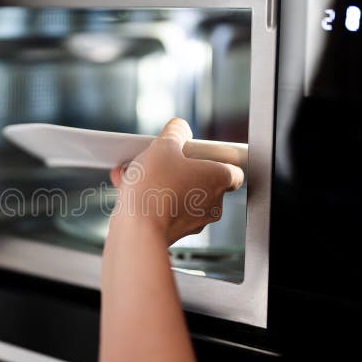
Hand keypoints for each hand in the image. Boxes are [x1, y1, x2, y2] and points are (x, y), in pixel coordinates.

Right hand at [109, 118, 243, 245]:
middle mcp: (213, 204)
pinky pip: (166, 211)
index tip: (199, 154)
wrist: (137, 229)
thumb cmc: (155, 189)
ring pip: (180, 196)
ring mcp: (195, 222)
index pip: (232, 170)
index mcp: (219, 179)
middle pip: (200, 180)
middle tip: (161, 160)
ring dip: (161, 184)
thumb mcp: (163, 147)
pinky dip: (151, 200)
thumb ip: (174, 132)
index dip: (215, 159)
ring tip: (136, 173)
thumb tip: (179, 128)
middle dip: (178, 170)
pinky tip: (129, 189)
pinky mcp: (174, 233)